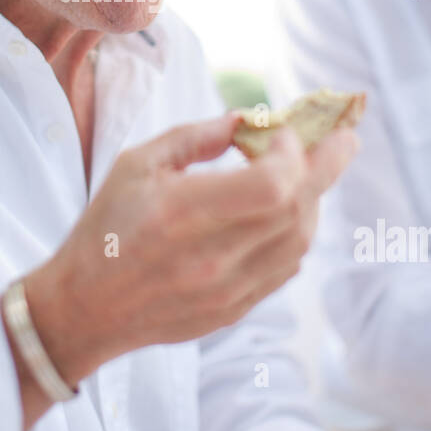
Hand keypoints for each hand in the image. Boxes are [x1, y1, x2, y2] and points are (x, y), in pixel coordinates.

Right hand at [25, 112, 358, 385]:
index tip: (280, 133)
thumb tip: (247, 120)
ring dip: (313, 201)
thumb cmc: (106, 227)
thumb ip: (194, 137)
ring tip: (311, 173)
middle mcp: (210, 257)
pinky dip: (297, 233)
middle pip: (297, 210)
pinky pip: (286, 268)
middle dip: (327, 167)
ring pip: (299, 241)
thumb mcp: (137, 165)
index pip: (271, 186)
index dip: (291, 153)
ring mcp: (226, 290)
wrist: (84, 308)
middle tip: (346, 138)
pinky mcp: (233, 310)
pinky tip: (290, 212)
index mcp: (180, 214)